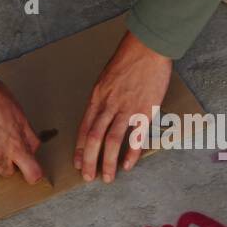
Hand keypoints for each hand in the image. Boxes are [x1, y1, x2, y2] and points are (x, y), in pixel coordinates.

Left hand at [75, 31, 171, 182]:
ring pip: (112, 141)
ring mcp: (127, 109)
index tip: (78, 162)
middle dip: (90, 161)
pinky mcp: (145, 111)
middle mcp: (109, 106)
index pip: (84, 128)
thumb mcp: (105, 79)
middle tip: (88, 177)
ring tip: (107, 177)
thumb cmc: (127, 61)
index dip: (80, 148)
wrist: (147, 50)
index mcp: (97, 98)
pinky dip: (131, 154)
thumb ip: (102, 99)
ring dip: (108, 162)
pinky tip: (128, 165)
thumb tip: (99, 117)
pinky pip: (136, 137)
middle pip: (94, 138)